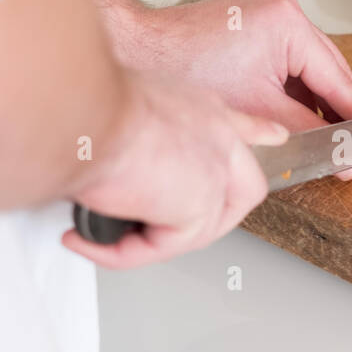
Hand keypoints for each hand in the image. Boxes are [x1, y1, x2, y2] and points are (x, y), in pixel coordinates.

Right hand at [63, 70, 287, 267]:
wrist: (77, 108)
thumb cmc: (83, 99)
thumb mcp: (117, 104)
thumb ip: (134, 134)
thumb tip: (113, 160)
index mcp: (201, 108)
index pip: (243, 125)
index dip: (259, 134)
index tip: (274, 137)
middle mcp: (216, 136)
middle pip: (242, 190)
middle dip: (200, 221)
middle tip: (150, 231)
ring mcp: (214, 171)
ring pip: (197, 229)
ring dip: (145, 239)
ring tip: (100, 229)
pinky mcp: (199, 206)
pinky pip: (162, 246)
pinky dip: (118, 251)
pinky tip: (85, 238)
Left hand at [115, 0, 351, 133]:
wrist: (134, 48)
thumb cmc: (181, 72)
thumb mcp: (256, 112)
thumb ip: (308, 134)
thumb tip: (346, 157)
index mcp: (287, 21)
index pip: (337, 79)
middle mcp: (284, 7)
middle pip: (329, 71)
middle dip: (339, 113)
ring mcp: (270, 10)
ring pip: (311, 68)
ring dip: (318, 104)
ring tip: (324, 142)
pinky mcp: (256, 21)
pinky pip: (291, 62)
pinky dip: (295, 91)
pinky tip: (296, 120)